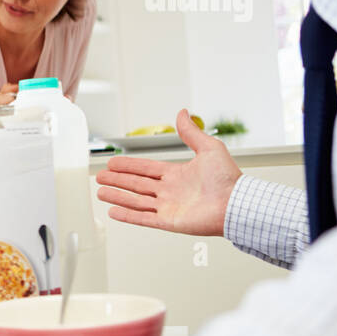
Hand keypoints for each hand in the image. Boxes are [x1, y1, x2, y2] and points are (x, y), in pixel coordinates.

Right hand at [95, 108, 240, 235]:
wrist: (235, 204)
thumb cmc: (228, 179)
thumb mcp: (209, 148)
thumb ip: (191, 132)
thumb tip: (183, 113)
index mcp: (177, 174)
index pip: (145, 169)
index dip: (128, 165)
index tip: (113, 163)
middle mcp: (170, 191)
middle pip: (136, 184)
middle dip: (117, 180)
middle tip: (101, 177)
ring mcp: (168, 207)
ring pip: (135, 201)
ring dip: (117, 196)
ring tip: (101, 192)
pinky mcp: (168, 222)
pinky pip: (143, 218)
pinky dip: (127, 215)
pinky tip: (114, 212)